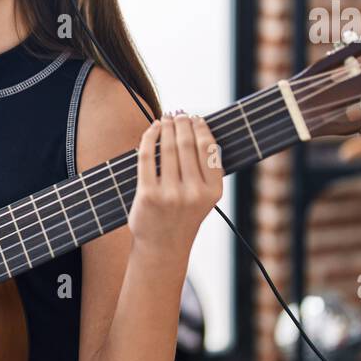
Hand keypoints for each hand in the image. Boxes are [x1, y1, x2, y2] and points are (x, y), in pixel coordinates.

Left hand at [128, 111, 222, 256]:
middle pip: (188, 145)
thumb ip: (205, 171)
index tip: (196, 117)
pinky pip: (147, 157)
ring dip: (166, 127)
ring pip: (168, 148)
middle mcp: (194, 193)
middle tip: (178, 114)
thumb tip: (197, 131)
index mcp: (213, 191)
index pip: (208, 149)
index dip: (201, 128)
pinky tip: (152, 130)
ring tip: (165, 119)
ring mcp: (170, 194)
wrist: (162, 247)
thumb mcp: (203, 198)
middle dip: (182, 124)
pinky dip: (149, 138)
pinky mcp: (148, 195)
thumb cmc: (182, 217)